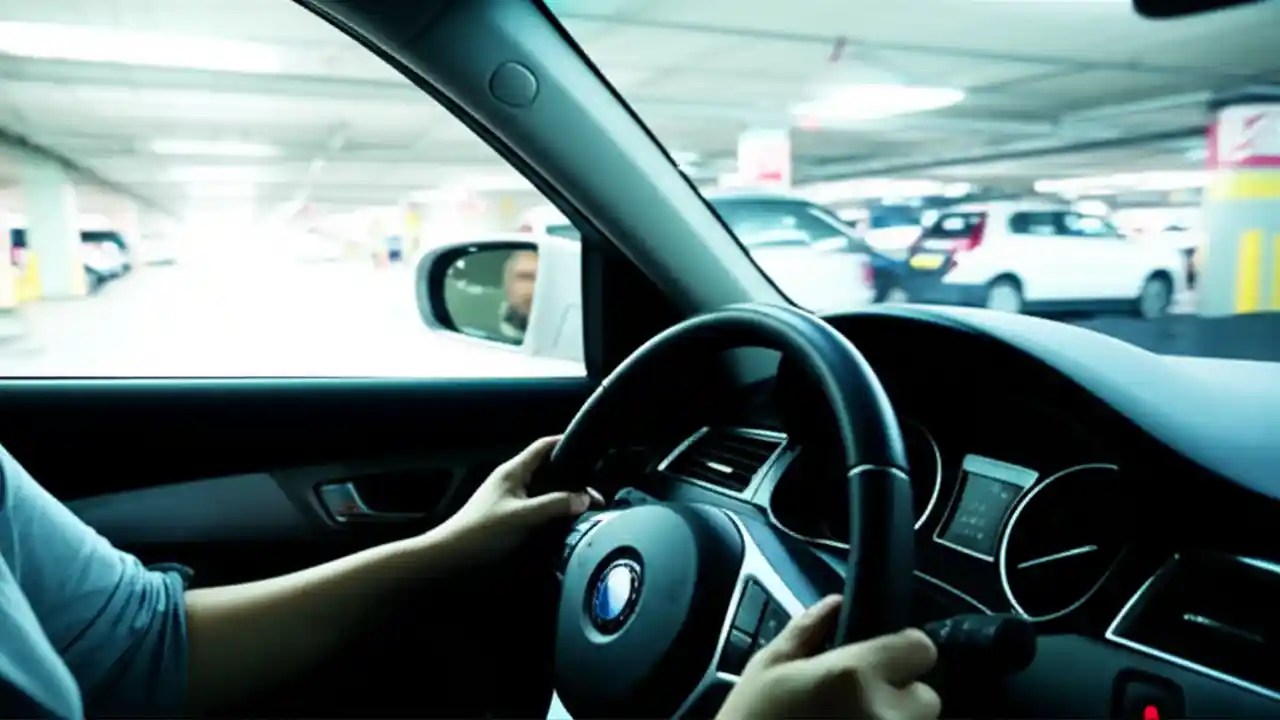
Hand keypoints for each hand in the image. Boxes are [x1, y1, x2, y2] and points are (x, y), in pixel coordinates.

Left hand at [435, 435, 601, 564]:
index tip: (589, 450)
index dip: (566, 443)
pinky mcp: (507, 515)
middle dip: (570, 476)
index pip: (544, 446)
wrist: (452, 555)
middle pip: (546, 468)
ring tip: (583, 505)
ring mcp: (508, 497)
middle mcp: (511, 480)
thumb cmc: (483, 531)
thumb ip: (555, 504)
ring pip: (542, 489)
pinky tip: (562, 521)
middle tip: (592, 489)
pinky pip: (535, 505)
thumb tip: (585, 498)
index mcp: (513, 471)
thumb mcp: (523, 516)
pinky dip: (550, 509)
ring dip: (561, 495)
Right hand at [717, 595, 940, 719]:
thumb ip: (806, 630)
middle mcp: (884, 714)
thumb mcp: (767, 668)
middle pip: (925, 696)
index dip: (902, 649)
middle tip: (856, 700)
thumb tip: (833, 604)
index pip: (921, 649)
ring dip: (891, 719)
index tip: (883, 656)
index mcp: (853, 675)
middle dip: (898, 695)